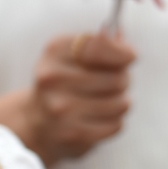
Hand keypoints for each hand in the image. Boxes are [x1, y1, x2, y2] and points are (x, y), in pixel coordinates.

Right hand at [24, 32, 133, 163]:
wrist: (38, 121)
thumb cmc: (63, 82)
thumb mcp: (72, 53)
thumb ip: (99, 43)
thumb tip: (120, 34)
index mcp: (55, 51)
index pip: (99, 46)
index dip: (122, 52)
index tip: (129, 56)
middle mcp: (53, 78)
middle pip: (117, 78)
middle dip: (123, 80)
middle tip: (113, 82)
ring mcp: (61, 108)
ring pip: (121, 103)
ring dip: (120, 102)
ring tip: (106, 101)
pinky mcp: (72, 134)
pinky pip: (116, 125)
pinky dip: (114, 122)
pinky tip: (100, 118)